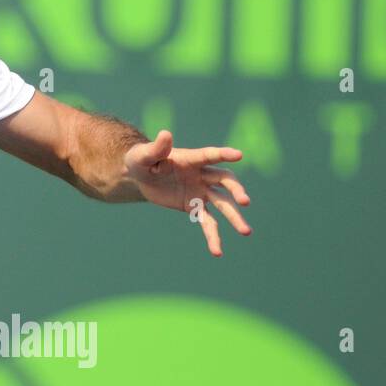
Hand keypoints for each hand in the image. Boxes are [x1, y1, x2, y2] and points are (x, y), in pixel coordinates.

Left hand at [124, 129, 252, 257]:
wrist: (138, 177)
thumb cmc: (140, 160)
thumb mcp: (143, 155)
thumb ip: (156, 148)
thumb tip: (165, 134)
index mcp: (191, 159)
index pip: (209, 156)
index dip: (223, 154)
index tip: (239, 155)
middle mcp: (201, 175)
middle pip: (224, 181)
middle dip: (236, 190)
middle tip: (245, 202)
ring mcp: (200, 191)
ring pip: (222, 204)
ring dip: (234, 216)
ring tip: (246, 232)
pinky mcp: (194, 206)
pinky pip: (207, 222)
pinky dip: (213, 235)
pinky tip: (217, 251)